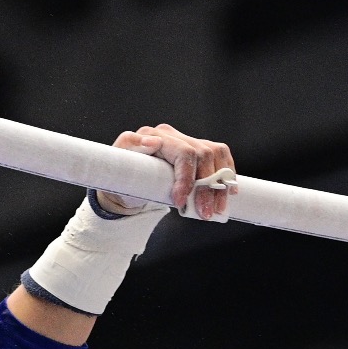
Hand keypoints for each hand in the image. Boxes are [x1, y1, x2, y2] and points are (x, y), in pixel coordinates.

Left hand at [97, 124, 235, 219]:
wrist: (128, 187)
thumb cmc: (123, 180)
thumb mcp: (118, 167)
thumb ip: (130, 147)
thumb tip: (153, 142)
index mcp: (154, 135)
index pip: (183, 153)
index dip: (187, 178)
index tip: (180, 203)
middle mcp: (172, 135)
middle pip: (204, 155)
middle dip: (206, 188)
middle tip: (204, 213)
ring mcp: (187, 141)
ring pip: (216, 156)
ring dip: (220, 185)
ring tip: (216, 209)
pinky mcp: (198, 150)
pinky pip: (221, 157)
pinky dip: (227, 175)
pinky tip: (229, 192)